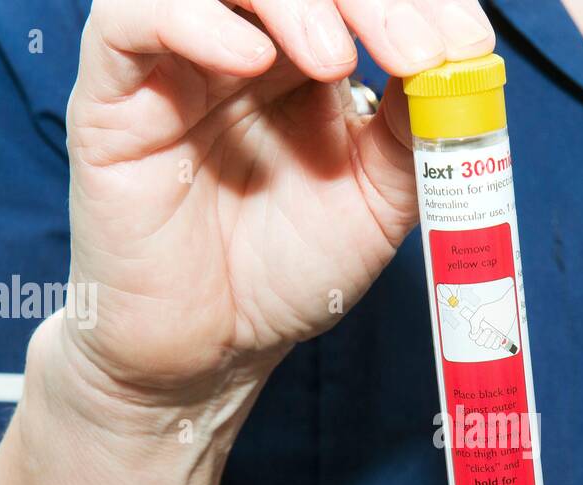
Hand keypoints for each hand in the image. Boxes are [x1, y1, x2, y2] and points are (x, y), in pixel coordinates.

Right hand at [57, 0, 494, 407]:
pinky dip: (194, 21)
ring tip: (335, 61)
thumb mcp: (379, 200)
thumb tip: (459, 62)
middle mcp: (243, 40)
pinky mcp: (113, 93)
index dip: (419, 1)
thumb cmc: (289, 273)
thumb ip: (415, 131)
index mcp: (307, 54)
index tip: (469, 43)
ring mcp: (177, 60)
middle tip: (418, 52)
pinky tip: (250, 62)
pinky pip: (130, 17)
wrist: (213, 351)